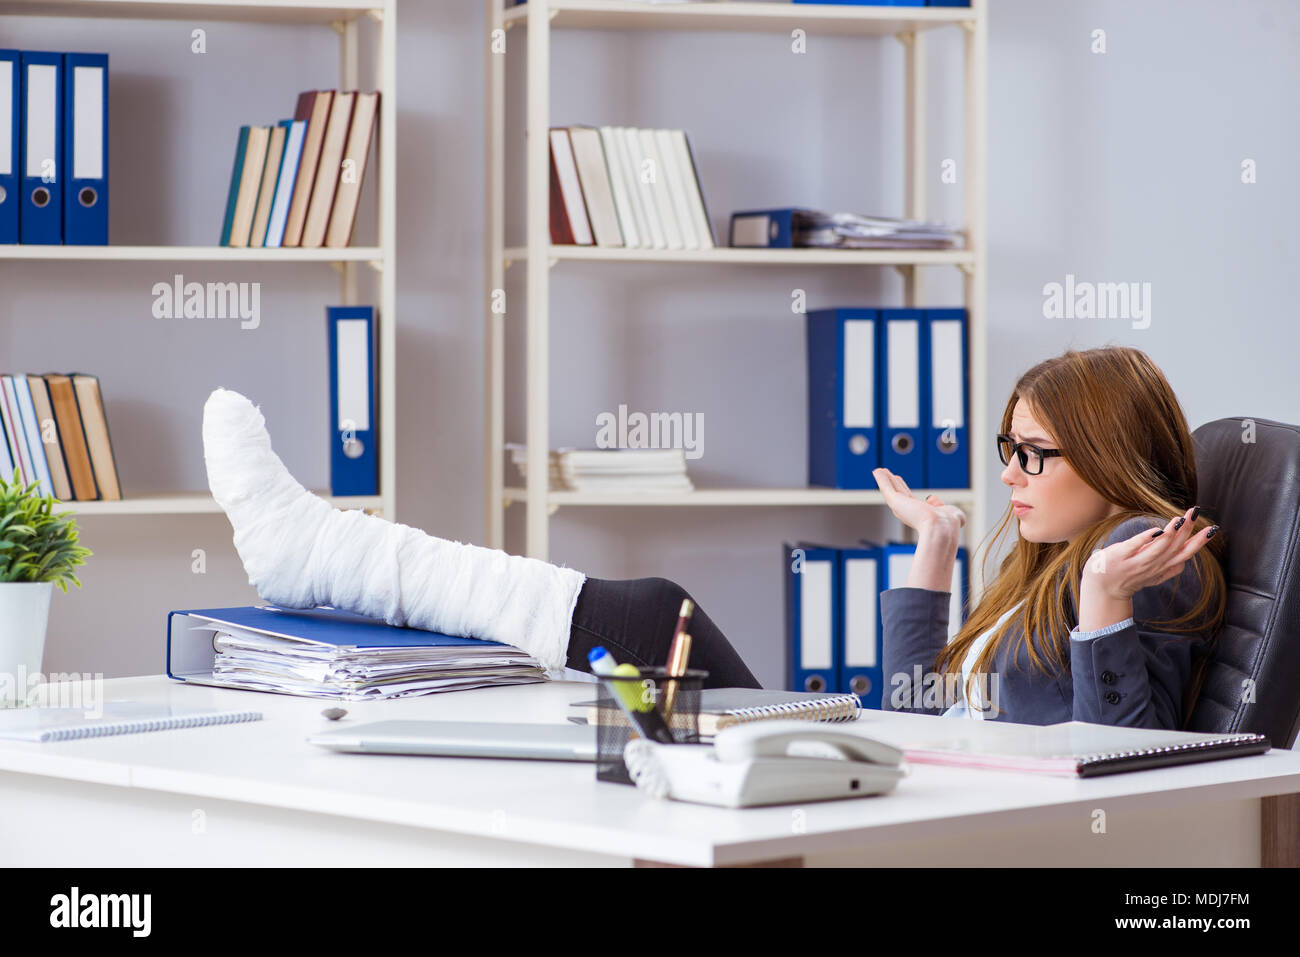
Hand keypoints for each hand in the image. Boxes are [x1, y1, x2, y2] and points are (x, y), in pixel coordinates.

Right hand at [872, 467, 966, 535]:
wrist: (941, 528)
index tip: (899, 480)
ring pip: (890, 490)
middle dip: (892, 483)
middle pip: (898, 493)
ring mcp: (901, 507)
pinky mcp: (895, 502)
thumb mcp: (951, 513)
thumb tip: (949, 511)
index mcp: (919, 514)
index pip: (909, 499)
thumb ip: (949, 510)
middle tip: (886, 474)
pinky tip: (877, 472)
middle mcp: (908, 511)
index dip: (904, 489)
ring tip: (879, 471)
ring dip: (884, 480)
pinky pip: (886, 488)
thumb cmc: (947, 525)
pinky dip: (881, 480)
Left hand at [1083, 506, 1218, 600]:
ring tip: (1179, 519)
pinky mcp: (1119, 558)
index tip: (1212, 529)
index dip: (1200, 542)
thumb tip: (1184, 561)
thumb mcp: (1152, 575)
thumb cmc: (1129, 577)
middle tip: (1195, 512)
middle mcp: (1152, 567)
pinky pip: (1134, 547)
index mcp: (1162, 568)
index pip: (1185, 554)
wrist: (1104, 591)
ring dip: (1170, 534)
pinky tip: (1157, 530)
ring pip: (1158, 549)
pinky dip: (1146, 539)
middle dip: (1187, 530)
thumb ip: (1167, 567)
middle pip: (1175, 548)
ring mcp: (1135, 564)